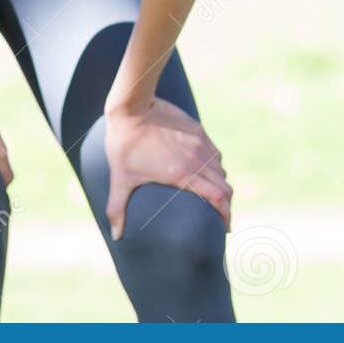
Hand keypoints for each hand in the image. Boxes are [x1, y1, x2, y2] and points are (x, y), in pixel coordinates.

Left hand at [103, 97, 231, 240]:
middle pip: (225, 186)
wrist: (132, 106)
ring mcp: (200, 142)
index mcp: (182, 174)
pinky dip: (214, 166)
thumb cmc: (124, 144)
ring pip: (221, 169)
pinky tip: (204, 170)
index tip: (225, 227)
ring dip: (220, 184)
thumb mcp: (120, 178)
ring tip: (212, 195)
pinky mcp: (198, 129)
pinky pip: (214, 152)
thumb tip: (116, 236)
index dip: (226, 215)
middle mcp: (197, 159)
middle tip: (222, 217)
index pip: (218, 197)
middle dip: (227, 205)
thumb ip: (117, 208)